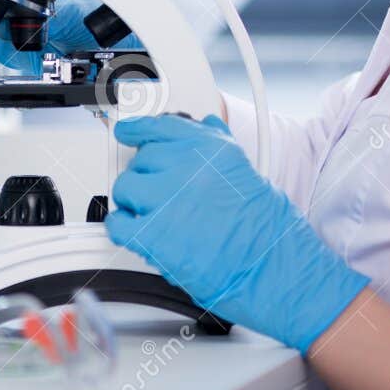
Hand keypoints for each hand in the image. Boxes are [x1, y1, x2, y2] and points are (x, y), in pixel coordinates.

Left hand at [108, 113, 369, 353]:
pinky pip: (118, 224)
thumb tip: (205, 125)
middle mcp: (184, 166)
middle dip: (147, 177)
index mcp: (207, 147)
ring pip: (125, 188)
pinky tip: (137, 232)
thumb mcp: (245, 167)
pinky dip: (122, 228)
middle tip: (161, 195)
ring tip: (153, 215)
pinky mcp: (153, 234)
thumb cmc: (265, 225)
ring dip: (134, 202)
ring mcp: (166, 199)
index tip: (128, 132)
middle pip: (141, 160)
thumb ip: (217, 143)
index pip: (158, 126)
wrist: (271, 263)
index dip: (138, 130)